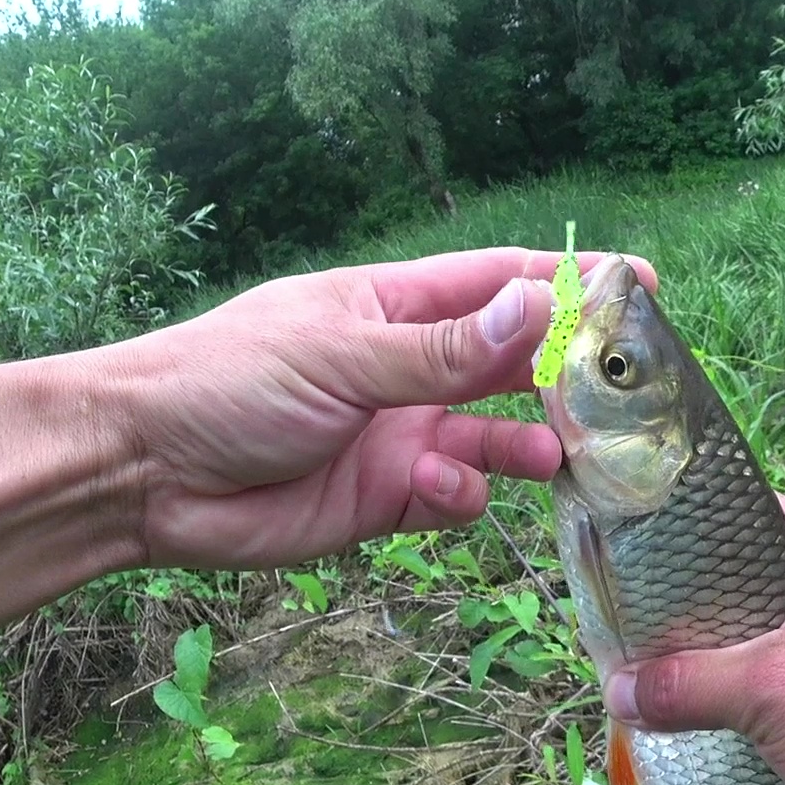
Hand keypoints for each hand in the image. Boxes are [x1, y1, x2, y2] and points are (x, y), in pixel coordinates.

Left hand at [93, 248, 656, 569]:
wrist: (143, 473)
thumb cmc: (226, 382)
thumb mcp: (342, 354)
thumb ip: (446, 348)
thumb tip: (540, 307)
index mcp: (393, 307)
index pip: (499, 284)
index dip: (568, 284)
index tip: (641, 287)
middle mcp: (406, 369)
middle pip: (512, 365)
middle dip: (565, 378)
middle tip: (620, 398)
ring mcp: (398, 434)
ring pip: (495, 439)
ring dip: (528, 447)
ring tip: (554, 459)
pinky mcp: (383, 501)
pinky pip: (451, 498)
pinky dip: (460, 496)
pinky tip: (440, 490)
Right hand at [601, 496, 784, 784]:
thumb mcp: (767, 688)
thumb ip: (685, 684)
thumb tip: (618, 691)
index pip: (760, 518)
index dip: (698, 524)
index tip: (636, 543)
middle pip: (756, 592)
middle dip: (695, 614)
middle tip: (628, 627)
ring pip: (768, 655)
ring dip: (718, 675)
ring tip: (649, 682)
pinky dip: (747, 719)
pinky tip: (699, 735)